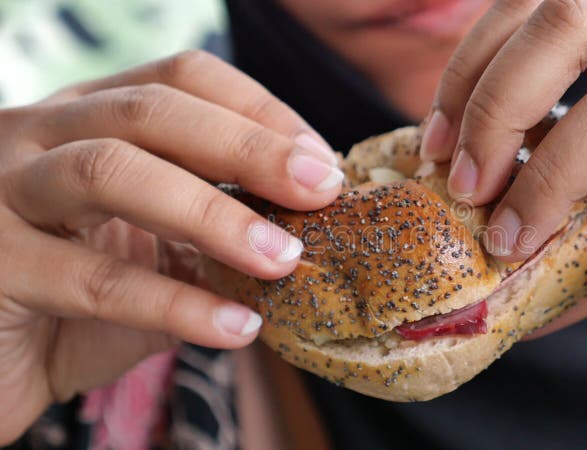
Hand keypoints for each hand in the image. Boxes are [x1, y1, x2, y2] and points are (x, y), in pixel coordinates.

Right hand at [0, 50, 343, 442]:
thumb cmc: (75, 300)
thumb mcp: (153, 253)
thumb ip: (212, 234)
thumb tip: (307, 228)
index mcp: (89, 117)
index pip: (182, 79)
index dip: (259, 111)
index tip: (321, 164)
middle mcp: (40, 134)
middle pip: (151, 111)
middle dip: (248, 149)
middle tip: (320, 190)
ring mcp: (4, 192)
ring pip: (112, 171)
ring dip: (214, 216)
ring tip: (284, 258)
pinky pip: (92, 279)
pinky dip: (174, 304)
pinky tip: (235, 328)